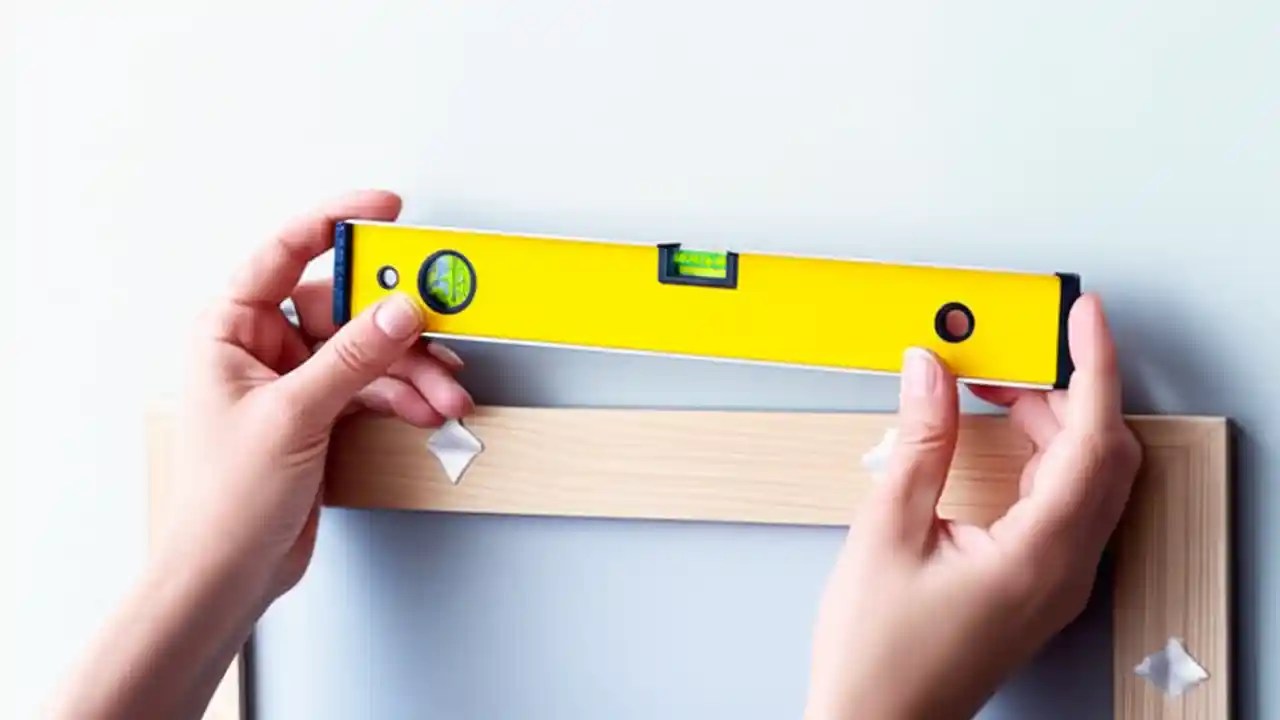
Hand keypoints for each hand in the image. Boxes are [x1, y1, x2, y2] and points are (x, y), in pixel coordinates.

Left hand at [52, 190, 470, 719]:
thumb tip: (401, 310)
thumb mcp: (294, 415)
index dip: (337, 223)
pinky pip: (370, 384)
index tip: (387, 210)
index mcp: (230, 327)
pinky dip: (401, 395)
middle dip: (395, 326)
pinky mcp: (318, 410)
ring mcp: (293, 377)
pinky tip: (427, 408)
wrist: (228, 572)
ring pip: (365, 350)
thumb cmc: (226, 498)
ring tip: (445, 393)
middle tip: (440, 324)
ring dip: (410, 370)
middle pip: (341, 306)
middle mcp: (260, 344)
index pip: (285, 252)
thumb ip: (352, 357)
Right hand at [804, 294, 1141, 719]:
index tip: (1084, 317)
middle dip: (1067, 392)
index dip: (1093, 367)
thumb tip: (929, 371)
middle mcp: (1064, 570)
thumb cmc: (877, 653)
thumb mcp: (886, 531)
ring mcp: (1056, 582)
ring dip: (1053, 426)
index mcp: (1038, 556)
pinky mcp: (1037, 586)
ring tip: (990, 392)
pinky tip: (995, 444)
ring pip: (1087, 481)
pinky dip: (1041, 461)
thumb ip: (918, 441)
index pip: (1093, 440)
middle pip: (1103, 456)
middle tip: (1011, 353)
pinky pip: (1064, 507)